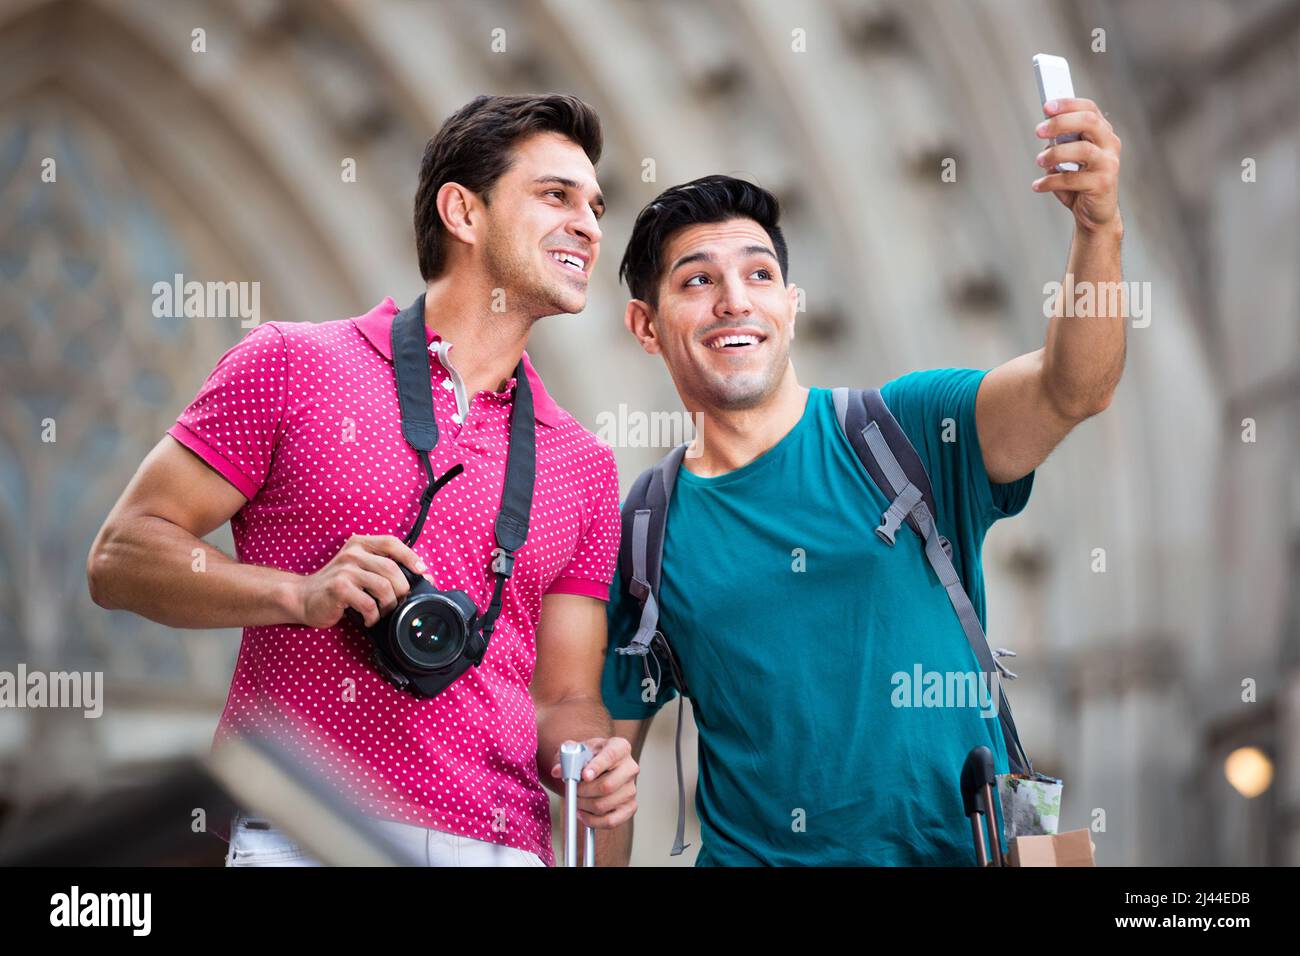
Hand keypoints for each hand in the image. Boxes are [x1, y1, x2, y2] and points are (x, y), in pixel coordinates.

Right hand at [295, 533, 434, 627]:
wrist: (303, 597)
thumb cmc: (336, 586)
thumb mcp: (359, 569)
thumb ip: (384, 568)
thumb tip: (422, 575)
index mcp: (360, 544)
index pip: (391, 543)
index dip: (410, 556)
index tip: (422, 571)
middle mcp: (353, 553)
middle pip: (392, 568)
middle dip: (402, 589)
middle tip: (400, 603)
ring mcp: (345, 570)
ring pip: (383, 586)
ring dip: (389, 605)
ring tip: (384, 612)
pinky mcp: (339, 588)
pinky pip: (368, 603)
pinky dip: (374, 616)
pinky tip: (369, 619)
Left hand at [549, 736, 637, 828]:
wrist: (593, 769)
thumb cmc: (586, 757)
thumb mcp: (575, 751)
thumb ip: (565, 758)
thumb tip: (558, 771)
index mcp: (620, 747)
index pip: (610, 756)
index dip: (597, 767)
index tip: (584, 776)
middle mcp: (630, 767)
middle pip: (607, 785)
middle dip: (584, 791)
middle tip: (572, 790)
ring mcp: (632, 789)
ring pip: (604, 804)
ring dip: (584, 805)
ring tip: (575, 800)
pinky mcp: (630, 807)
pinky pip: (611, 821)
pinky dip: (592, 821)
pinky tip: (582, 813)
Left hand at [1033, 97, 1121, 234]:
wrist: (1094, 214)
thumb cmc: (1080, 183)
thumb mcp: (1069, 160)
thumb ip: (1061, 144)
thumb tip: (1045, 132)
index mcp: (1103, 133)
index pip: (1090, 109)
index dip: (1068, 104)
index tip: (1046, 106)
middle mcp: (1110, 145)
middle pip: (1089, 122)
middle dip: (1061, 123)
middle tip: (1039, 130)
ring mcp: (1109, 164)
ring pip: (1082, 149)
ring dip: (1055, 153)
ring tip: (1039, 160)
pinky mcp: (1102, 184)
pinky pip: (1072, 179)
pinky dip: (1050, 181)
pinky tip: (1038, 185)